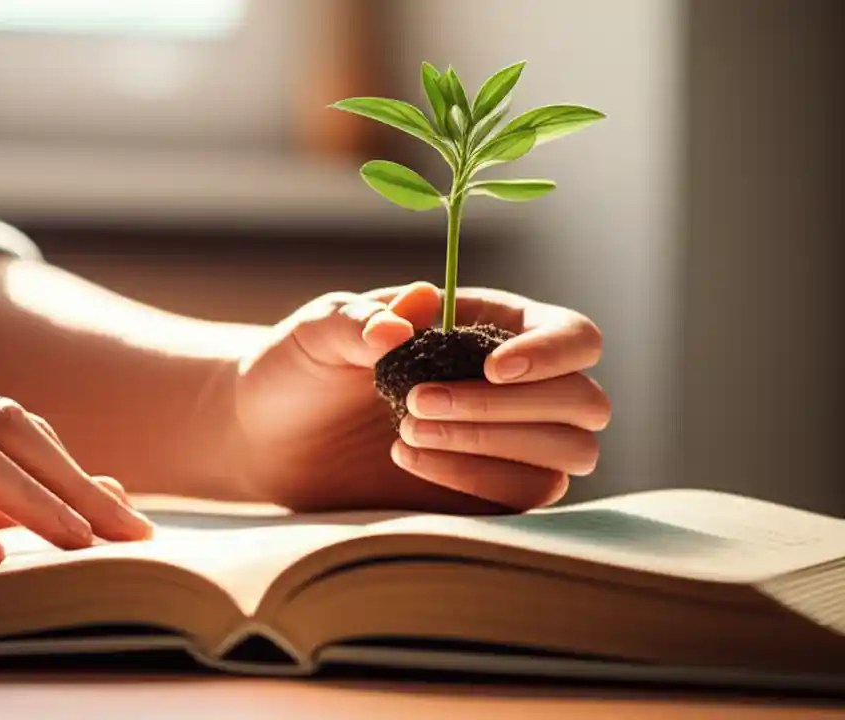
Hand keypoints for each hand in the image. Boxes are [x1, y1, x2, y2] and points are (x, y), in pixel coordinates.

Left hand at [232, 283, 608, 511]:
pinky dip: (475, 481)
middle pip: (585, 402)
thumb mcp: (319, 328)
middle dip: (510, 409)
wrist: (267, 435)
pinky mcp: (487, 493)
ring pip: (569, 454)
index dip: (553, 352)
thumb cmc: (301, 365)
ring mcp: (508, 444)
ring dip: (496, 446)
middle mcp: (516, 385)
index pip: (576, 336)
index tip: (493, 370)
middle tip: (415, 404)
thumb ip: (359, 318)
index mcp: (493, 325)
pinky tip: (407, 460)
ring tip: (406, 432)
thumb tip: (403, 321)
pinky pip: (525, 497)